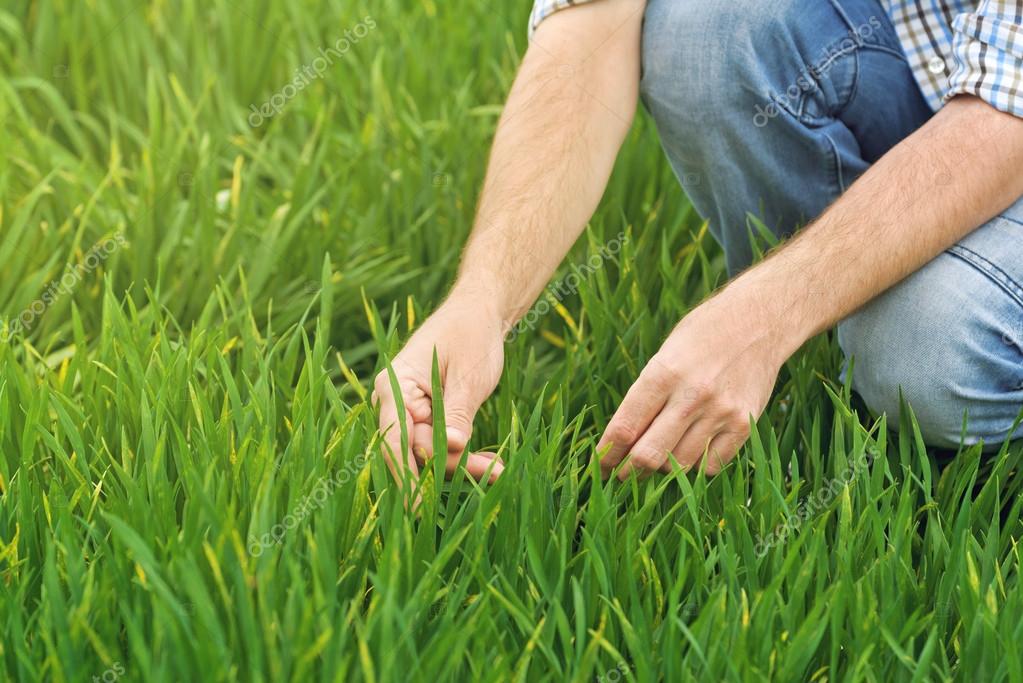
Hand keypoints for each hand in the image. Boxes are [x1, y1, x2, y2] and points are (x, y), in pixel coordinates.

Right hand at [373, 290, 506, 497]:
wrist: (480, 313)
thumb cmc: (471, 335)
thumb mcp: (468, 376)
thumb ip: (456, 414)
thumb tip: (450, 448)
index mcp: (394, 385)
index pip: (394, 438)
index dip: (406, 474)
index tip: (418, 505)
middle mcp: (395, 402)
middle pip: (414, 450)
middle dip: (449, 465)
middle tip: (492, 471)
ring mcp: (411, 411)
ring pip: (431, 451)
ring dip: (462, 461)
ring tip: (499, 468)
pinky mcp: (429, 417)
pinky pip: (442, 443)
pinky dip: (465, 453)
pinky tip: (492, 462)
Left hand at [598, 293, 785, 478]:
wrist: (760, 320)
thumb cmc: (703, 334)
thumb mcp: (665, 353)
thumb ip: (646, 395)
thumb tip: (624, 440)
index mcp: (663, 372)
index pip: (625, 427)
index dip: (608, 453)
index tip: (601, 464)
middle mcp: (692, 395)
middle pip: (649, 454)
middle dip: (629, 471)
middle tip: (623, 476)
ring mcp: (721, 412)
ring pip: (679, 465)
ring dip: (662, 470)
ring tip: (655, 464)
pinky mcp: (744, 424)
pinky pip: (711, 466)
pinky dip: (694, 467)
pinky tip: (688, 455)